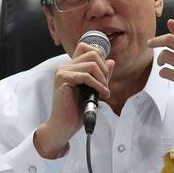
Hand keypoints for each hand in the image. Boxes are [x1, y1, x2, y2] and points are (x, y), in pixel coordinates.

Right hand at [34, 40, 113, 157]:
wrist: (65, 125)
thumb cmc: (77, 109)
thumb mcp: (94, 89)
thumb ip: (101, 75)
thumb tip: (111, 61)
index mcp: (71, 67)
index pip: (86, 47)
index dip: (100, 56)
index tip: (105, 74)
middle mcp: (65, 66)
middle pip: (92, 53)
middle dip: (104, 69)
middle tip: (105, 85)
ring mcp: (63, 71)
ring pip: (92, 64)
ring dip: (102, 79)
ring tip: (104, 92)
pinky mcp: (63, 79)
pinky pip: (87, 76)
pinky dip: (98, 85)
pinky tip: (102, 94)